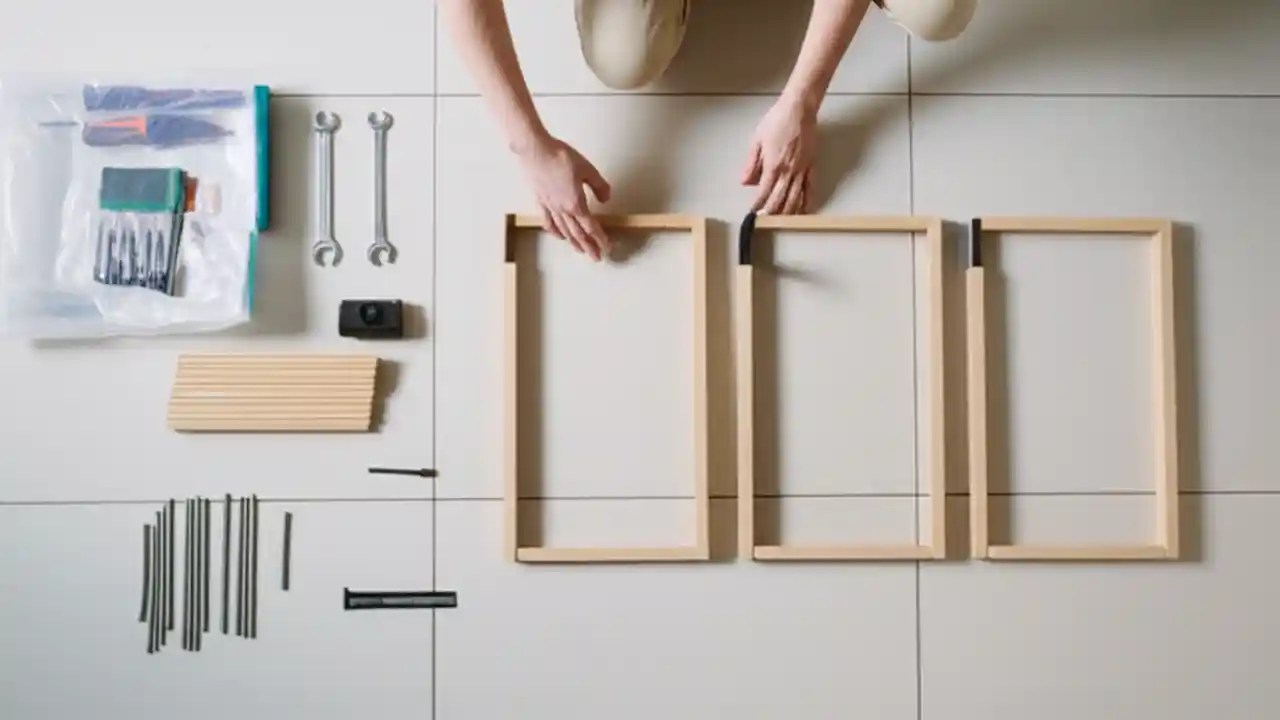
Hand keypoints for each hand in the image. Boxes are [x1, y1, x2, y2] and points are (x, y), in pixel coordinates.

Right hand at [516, 135, 612, 260]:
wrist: (535, 151)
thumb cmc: (559, 157)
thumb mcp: (588, 169)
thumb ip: (599, 186)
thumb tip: (606, 199)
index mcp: (576, 203)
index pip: (591, 226)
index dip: (600, 238)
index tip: (607, 247)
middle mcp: (562, 209)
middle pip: (578, 233)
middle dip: (589, 246)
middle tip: (596, 257)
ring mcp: (550, 207)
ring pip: (564, 230)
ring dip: (574, 243)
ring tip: (581, 251)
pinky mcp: (540, 202)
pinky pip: (548, 222)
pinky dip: (555, 232)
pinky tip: (559, 236)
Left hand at [742, 96, 816, 214]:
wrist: (799, 108)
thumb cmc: (776, 120)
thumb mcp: (756, 140)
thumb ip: (751, 163)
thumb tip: (745, 182)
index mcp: (773, 165)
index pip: (764, 192)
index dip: (758, 205)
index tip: (753, 214)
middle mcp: (788, 171)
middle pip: (780, 198)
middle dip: (772, 212)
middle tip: (767, 222)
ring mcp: (802, 169)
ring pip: (796, 197)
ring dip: (789, 211)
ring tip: (783, 221)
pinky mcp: (812, 165)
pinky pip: (811, 187)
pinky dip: (808, 201)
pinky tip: (805, 210)